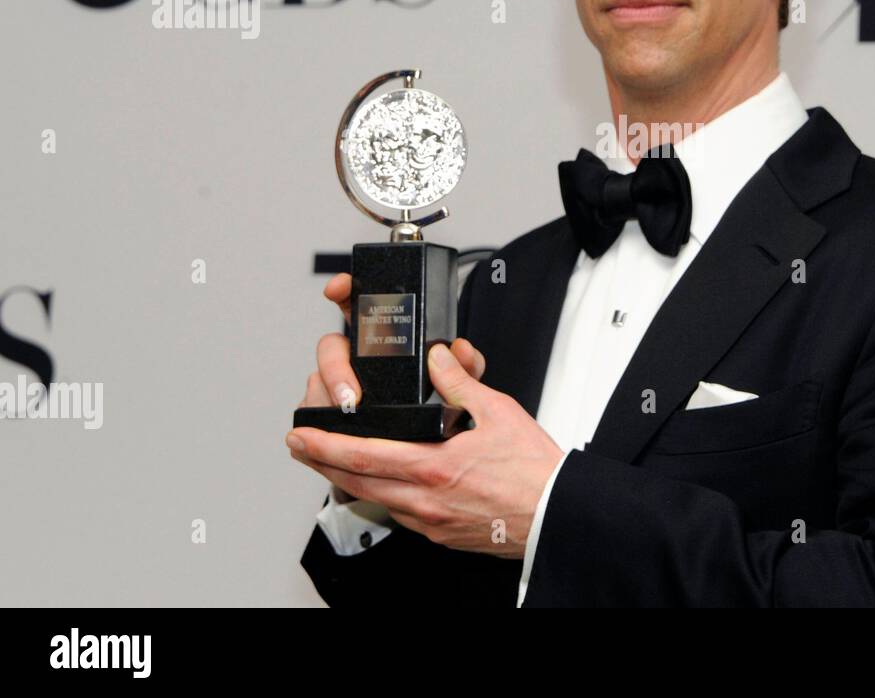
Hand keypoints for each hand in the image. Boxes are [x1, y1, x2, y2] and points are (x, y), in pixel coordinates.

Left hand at [287, 333, 563, 558]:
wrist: (556, 513)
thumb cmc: (534, 471)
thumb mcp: (499, 412)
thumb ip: (461, 383)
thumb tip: (439, 360)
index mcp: (434, 467)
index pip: (364, 455)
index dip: (326, 446)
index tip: (302, 435)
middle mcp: (425, 500)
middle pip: (357, 483)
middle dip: (322, 463)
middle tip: (300, 447)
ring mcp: (430, 521)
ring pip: (375, 500)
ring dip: (348, 480)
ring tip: (334, 462)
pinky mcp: (440, 533)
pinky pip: (399, 514)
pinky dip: (381, 496)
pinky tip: (383, 483)